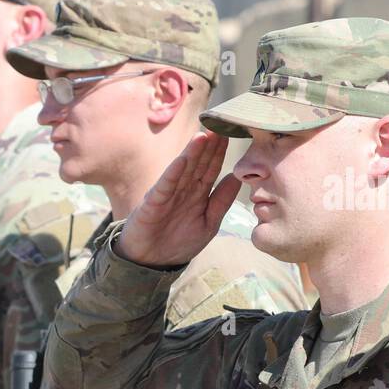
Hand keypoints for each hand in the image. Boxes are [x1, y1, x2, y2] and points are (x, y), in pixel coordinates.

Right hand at [117, 130, 241, 266]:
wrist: (150, 263)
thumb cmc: (178, 243)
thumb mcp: (208, 223)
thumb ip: (222, 201)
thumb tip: (238, 178)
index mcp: (197, 194)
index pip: (212, 168)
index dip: (221, 152)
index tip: (233, 134)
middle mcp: (183, 190)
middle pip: (198, 163)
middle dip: (209, 146)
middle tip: (221, 125)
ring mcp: (167, 195)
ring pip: (183, 170)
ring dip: (193, 153)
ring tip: (203, 135)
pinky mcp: (153, 204)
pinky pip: (165, 186)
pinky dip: (173, 173)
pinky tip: (182, 159)